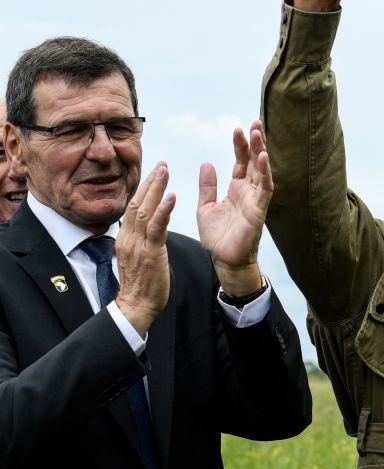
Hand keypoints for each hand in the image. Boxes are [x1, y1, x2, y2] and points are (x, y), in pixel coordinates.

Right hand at [115, 163, 174, 334]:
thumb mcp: (137, 256)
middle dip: (149, 181)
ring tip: (165, 170)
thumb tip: (145, 226)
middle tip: (161, 163)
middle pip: (136, 203)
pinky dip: (164, 209)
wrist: (137, 305)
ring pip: (145, 210)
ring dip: (156, 188)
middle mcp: (128, 237)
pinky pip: (157, 227)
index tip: (153, 172)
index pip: (133, 206)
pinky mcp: (150, 252)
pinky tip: (172, 196)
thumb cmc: (142, 283)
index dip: (143, 188)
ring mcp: (137, 244)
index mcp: (125, 237)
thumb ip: (139, 239)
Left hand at [197, 121, 272, 296]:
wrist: (224, 260)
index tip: (237, 128)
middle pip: (254, 161)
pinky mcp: (260, 209)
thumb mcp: (206, 207)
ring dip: (260, 151)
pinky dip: (265, 171)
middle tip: (254, 122)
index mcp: (236, 189)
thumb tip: (207, 163)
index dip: (240, 145)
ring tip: (257, 133)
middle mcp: (249, 191)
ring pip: (262, 170)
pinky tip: (263, 156)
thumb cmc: (217, 237)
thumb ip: (207, 186)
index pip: (241, 162)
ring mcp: (256, 199)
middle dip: (255, 141)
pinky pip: (265, 187)